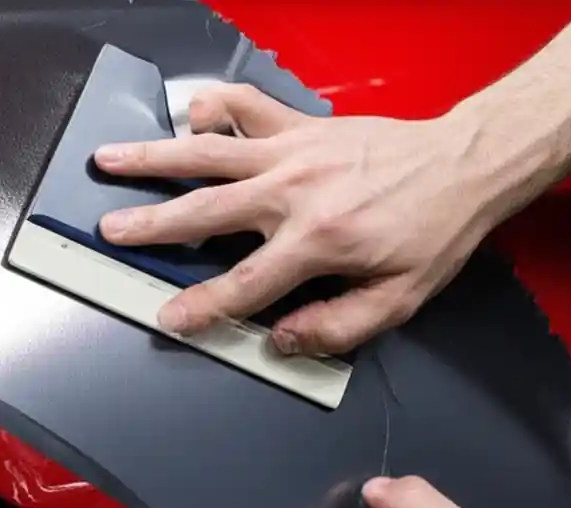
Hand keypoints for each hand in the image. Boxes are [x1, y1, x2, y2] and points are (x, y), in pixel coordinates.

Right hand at [92, 85, 500, 355]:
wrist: (462, 164)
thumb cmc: (433, 234)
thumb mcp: (398, 299)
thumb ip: (337, 325)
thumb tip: (281, 338)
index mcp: (316, 243)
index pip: (242, 285)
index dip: (201, 308)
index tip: (168, 319)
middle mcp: (292, 193)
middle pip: (204, 212)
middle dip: (151, 226)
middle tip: (109, 233)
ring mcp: (291, 151)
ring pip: (207, 152)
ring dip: (154, 158)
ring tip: (108, 159)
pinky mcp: (299, 124)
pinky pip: (244, 106)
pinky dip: (212, 105)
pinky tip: (188, 114)